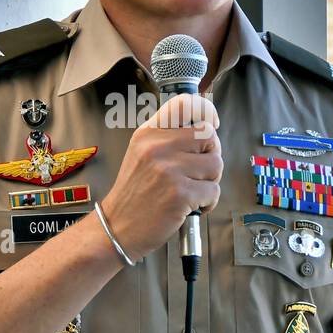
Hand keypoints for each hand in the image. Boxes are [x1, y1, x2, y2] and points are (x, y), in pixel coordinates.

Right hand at [98, 93, 221, 259]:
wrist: (116, 228)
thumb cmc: (134, 194)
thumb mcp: (141, 154)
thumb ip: (168, 138)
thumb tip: (207, 128)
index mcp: (148, 134)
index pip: (184, 104)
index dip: (206, 110)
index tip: (212, 123)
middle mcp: (157, 147)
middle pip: (208, 136)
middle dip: (211, 155)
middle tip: (198, 172)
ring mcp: (169, 170)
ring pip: (216, 164)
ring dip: (210, 181)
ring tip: (192, 190)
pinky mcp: (180, 194)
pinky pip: (213, 191)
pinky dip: (208, 202)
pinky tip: (190, 207)